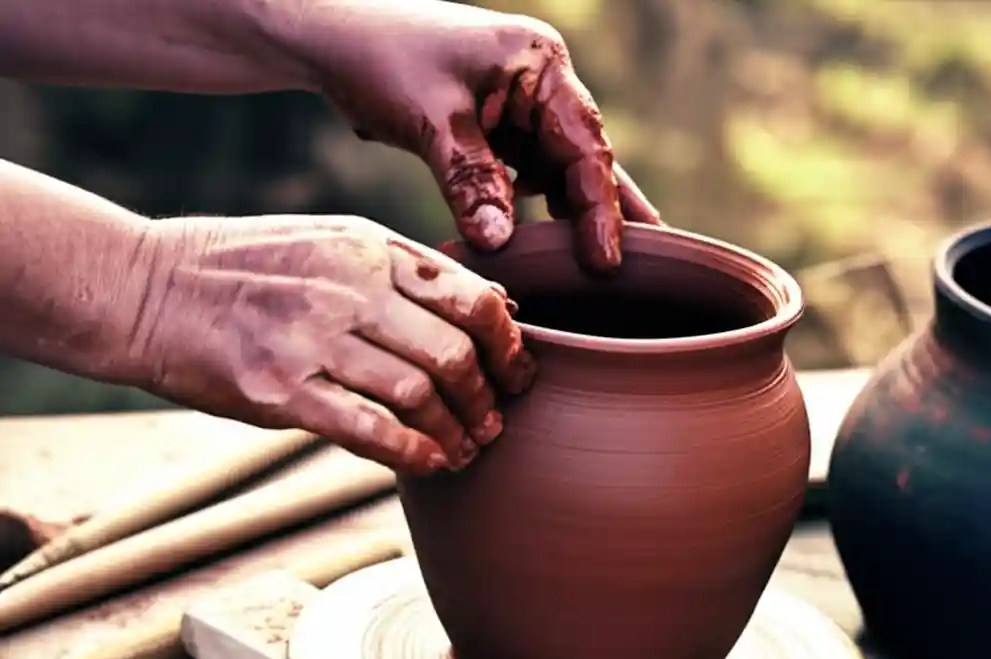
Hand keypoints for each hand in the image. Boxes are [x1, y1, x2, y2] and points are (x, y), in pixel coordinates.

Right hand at [130, 214, 534, 474]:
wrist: (145, 286)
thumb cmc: (250, 268)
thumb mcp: (335, 241)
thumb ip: (412, 271)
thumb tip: (498, 303)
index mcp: (369, 248)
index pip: (472, 296)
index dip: (508, 343)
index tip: (518, 373)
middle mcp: (347, 287)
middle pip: (455, 349)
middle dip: (489, 396)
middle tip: (495, 423)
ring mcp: (311, 338)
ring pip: (419, 392)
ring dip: (455, 432)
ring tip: (465, 450)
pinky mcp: (277, 389)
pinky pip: (367, 428)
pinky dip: (411, 453)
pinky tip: (428, 464)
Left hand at [288, 0, 660, 271]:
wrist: (332, 39)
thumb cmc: (380, 57)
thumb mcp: (429, 117)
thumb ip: (469, 178)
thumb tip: (502, 245)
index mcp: (540, 65)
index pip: (584, 145)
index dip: (599, 206)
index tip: (605, 260)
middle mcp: (542, 86)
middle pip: (585, 161)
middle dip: (608, 214)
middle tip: (643, 272)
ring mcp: (523, 110)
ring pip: (562, 175)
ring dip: (578, 219)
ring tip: (615, 271)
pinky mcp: (499, 134)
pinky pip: (529, 182)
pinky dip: (538, 216)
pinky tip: (560, 255)